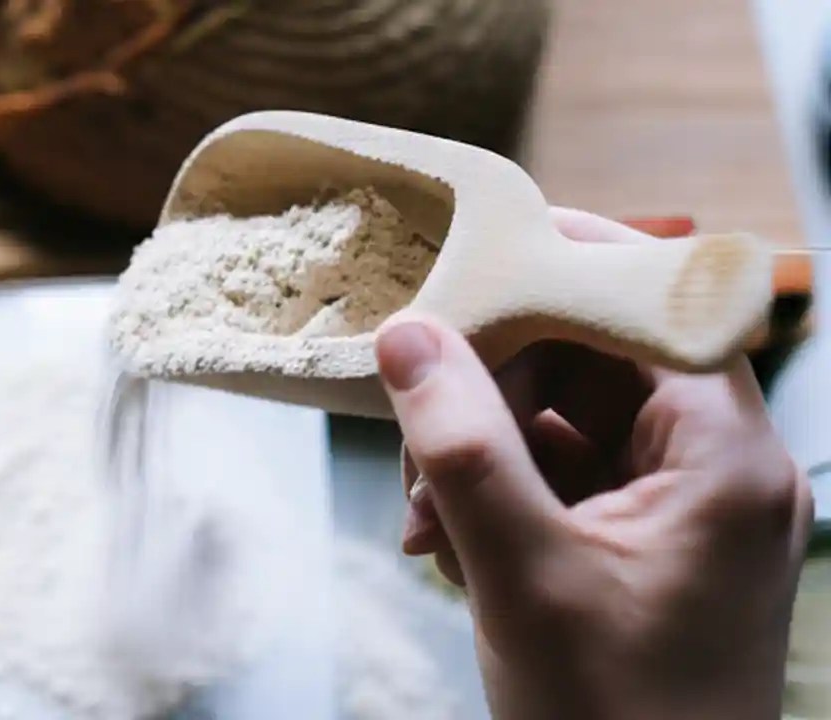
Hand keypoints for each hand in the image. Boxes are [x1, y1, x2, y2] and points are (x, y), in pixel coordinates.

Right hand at [375, 209, 812, 719]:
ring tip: (425, 515)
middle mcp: (716, 471)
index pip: (660, 311)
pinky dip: (500, 496)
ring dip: (484, 451)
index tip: (487, 246)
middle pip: (599, 365)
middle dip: (498, 389)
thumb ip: (463, 447)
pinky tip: (444, 540)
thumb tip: (407, 335)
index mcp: (725, 460)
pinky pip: (564, 482)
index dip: (575, 267)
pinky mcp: (642, 547)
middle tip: (422, 434)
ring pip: (569, 425)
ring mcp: (678, 512)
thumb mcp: (524, 576)